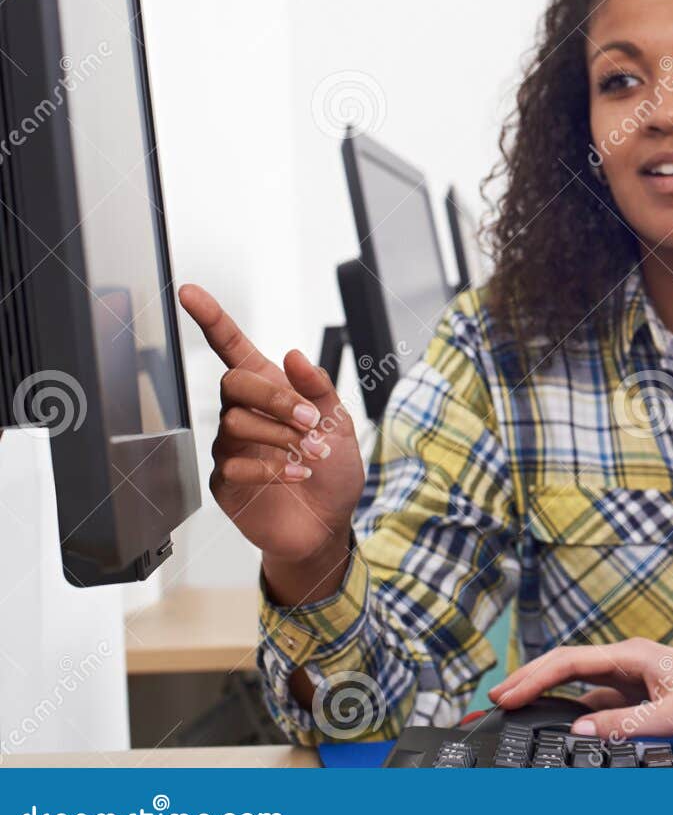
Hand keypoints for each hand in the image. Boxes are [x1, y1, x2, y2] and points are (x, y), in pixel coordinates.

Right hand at [178, 283, 364, 574]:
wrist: (328, 522)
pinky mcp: (226, 481)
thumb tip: (294, 355)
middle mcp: (244, 413)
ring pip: (235, 423)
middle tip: (310, 421)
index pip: (232, 347)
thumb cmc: (332, 468)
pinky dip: (272, 467)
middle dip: (274, 397)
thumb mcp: (340, 422)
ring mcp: (230, 447)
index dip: (211, 319)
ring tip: (313, 453)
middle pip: (233, 382)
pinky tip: (298, 474)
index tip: (189, 292)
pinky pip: (234, 463)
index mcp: (270, 390)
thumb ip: (318, 387)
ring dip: (281, 436)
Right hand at [488, 638, 672, 742]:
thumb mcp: (672, 717)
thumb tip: (581, 733)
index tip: (506, 695)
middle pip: (568, 667)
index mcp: (634, 654)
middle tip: (495, 699)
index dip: (534, 677)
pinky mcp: (642, 695)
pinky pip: (600, 702)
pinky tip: (561, 725)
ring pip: (581, 685)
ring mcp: (635, 678)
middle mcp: (630, 661)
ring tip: (516, 708)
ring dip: (550, 695)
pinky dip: (575, 712)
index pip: (570, 661)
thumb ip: (625, 726)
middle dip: (530, 681)